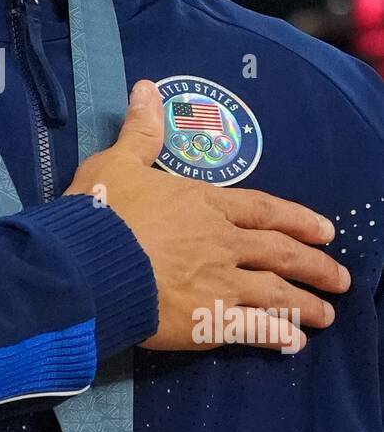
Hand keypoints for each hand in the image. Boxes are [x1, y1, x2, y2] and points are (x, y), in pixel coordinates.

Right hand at [63, 80, 347, 350]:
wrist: (89, 263)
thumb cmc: (101, 211)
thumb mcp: (118, 162)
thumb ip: (141, 132)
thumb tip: (146, 88)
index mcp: (204, 205)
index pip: (263, 210)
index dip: (297, 220)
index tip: (326, 231)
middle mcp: (222, 243)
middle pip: (281, 253)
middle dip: (315, 266)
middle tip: (341, 279)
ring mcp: (221, 284)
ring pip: (276, 294)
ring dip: (305, 305)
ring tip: (327, 316)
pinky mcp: (208, 321)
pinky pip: (253, 330)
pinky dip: (277, 336)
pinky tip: (294, 344)